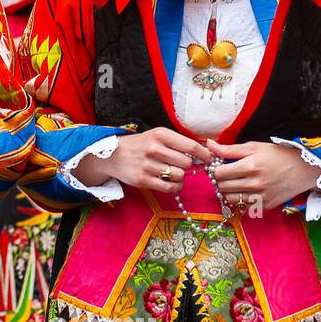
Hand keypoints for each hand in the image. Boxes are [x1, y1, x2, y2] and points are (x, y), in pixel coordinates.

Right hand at [72, 127, 211, 193]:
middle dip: (187, 165)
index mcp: (160, 135)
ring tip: (174, 172)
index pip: (191, 147)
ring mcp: (148, 165)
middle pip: (187, 163)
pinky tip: (170, 181)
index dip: (204, 155)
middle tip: (181, 164)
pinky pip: (169, 187)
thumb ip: (179, 142)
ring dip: (181, 176)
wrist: (112, 155)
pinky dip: (174, 186)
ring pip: (179, 176)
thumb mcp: (157, 136)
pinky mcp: (143, 180)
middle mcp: (154, 149)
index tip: (208, 159)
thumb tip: (205, 152)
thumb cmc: (141, 145)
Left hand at [207, 139, 320, 213]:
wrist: (304, 169)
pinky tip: (247, 190)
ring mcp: (260, 197)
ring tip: (236, 182)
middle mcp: (255, 184)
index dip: (216, 168)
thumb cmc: (278, 155)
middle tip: (227, 174)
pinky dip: (241, 199)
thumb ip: (229, 149)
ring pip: (230, 198)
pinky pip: (243, 206)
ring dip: (228, 191)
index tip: (220, 165)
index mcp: (250, 166)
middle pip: (222, 186)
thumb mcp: (254, 147)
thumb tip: (208, 145)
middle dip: (221, 179)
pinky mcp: (265, 206)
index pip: (219, 173)